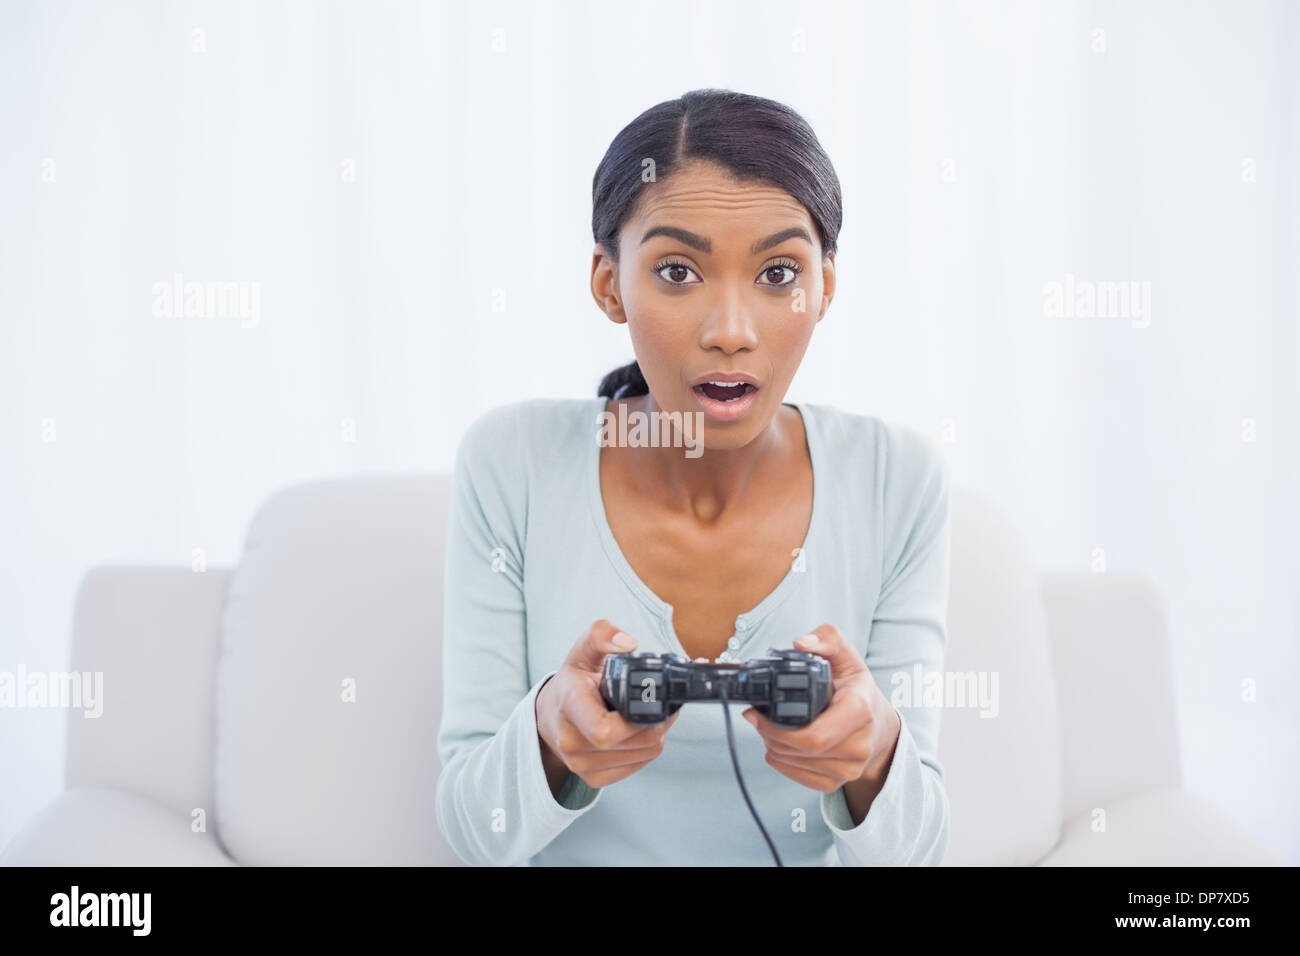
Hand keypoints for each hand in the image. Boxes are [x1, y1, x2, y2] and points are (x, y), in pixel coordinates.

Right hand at [535, 619, 680, 790]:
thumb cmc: (572, 682)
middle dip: (658, 721)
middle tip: (665, 703)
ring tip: (650, 714)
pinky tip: (639, 731)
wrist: (551, 715)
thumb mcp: (582, 651)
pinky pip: (638, 765)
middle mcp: (571, 742)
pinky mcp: (593, 778)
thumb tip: (628, 642)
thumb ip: (601, 635)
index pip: (605, 731)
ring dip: (657, 734)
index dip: (635, 720)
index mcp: (569, 707)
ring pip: (643, 754)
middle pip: (635, 743)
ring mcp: (581, 765)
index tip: (646, 700)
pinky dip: (648, 748)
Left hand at [742, 624, 901, 795]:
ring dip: (772, 747)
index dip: (777, 728)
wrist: (880, 727)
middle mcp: (858, 745)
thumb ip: (828, 639)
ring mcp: (849, 768)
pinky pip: (798, 777)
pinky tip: (780, 745)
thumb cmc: (858, 691)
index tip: (756, 713)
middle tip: (757, 718)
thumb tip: (802, 643)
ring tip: (770, 728)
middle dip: (769, 734)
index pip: (813, 735)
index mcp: (859, 711)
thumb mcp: (847, 658)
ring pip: (794, 764)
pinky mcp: (837, 782)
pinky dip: (782, 761)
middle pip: (799, 750)